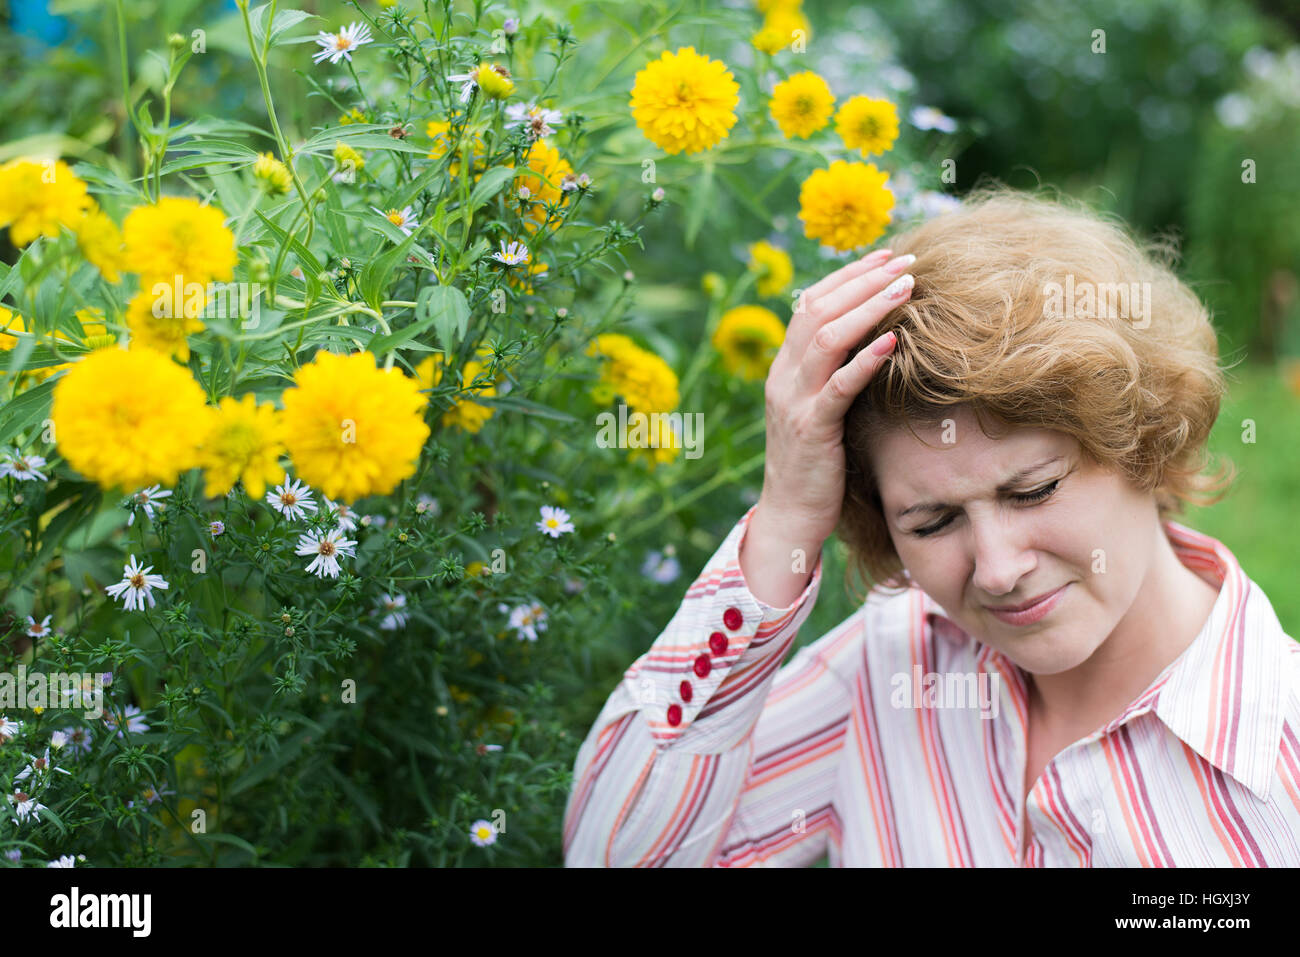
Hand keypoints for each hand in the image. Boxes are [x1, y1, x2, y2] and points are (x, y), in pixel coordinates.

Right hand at [756, 247, 914, 547]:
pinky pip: (838, 387)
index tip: (886, 254)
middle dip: (864, 279)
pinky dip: (865, 360)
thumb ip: (835, 373)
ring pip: (827, 339)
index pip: (810, 303)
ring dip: (869, 307)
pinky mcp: (812, 430)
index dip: (848, 275)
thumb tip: (874, 338)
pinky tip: (893, 341)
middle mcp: (784, 376)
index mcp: (785, 367)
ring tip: (907, 285)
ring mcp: (795, 402)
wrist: (790, 514)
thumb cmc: (816, 463)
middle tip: (906, 259)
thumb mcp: (821, 408)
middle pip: (818, 309)